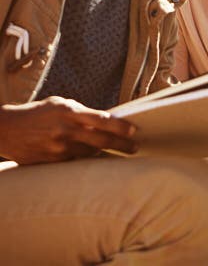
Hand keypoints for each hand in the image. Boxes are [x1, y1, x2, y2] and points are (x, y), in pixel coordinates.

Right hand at [0, 97, 136, 163]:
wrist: (6, 130)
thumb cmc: (38, 113)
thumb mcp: (59, 104)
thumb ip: (82, 112)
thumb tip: (106, 120)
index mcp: (69, 112)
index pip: (102, 120)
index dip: (120, 127)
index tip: (134, 130)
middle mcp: (66, 130)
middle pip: (102, 141)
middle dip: (122, 145)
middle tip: (135, 147)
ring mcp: (59, 148)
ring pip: (91, 153)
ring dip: (106, 153)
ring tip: (119, 152)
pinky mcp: (52, 161)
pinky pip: (77, 162)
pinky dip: (88, 160)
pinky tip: (97, 158)